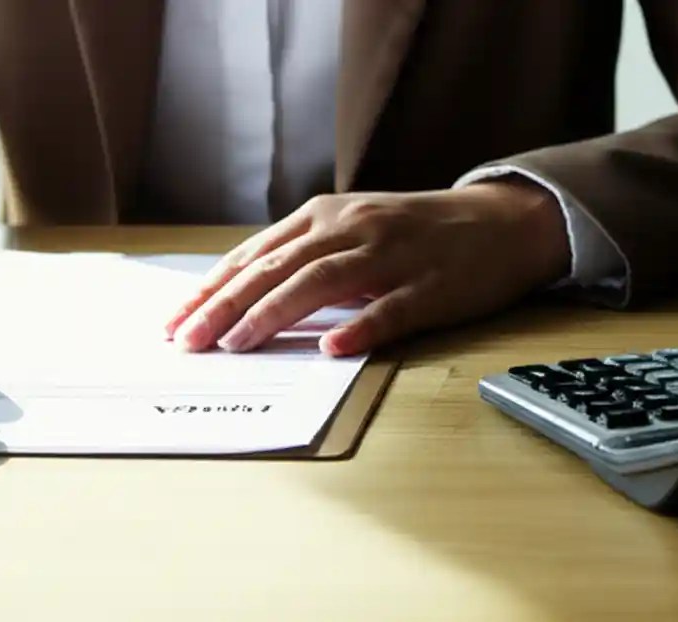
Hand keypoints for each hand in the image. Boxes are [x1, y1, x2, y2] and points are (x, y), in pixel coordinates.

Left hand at [164, 181, 570, 355]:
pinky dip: (360, 328)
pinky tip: (332, 349)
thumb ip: (302, 255)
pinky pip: (392, 309)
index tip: (174, 320)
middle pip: (278, 268)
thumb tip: (238, 294)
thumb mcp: (352, 229)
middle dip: (225, 305)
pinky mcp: (432, 286)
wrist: (502, 221)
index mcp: (326, 216)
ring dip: (274, 314)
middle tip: (188, 341)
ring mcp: (393, 256)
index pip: (256, 255)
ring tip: (237, 344)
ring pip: (323, 283)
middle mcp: (353, 228)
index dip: (212, 288)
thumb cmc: (416, 233)